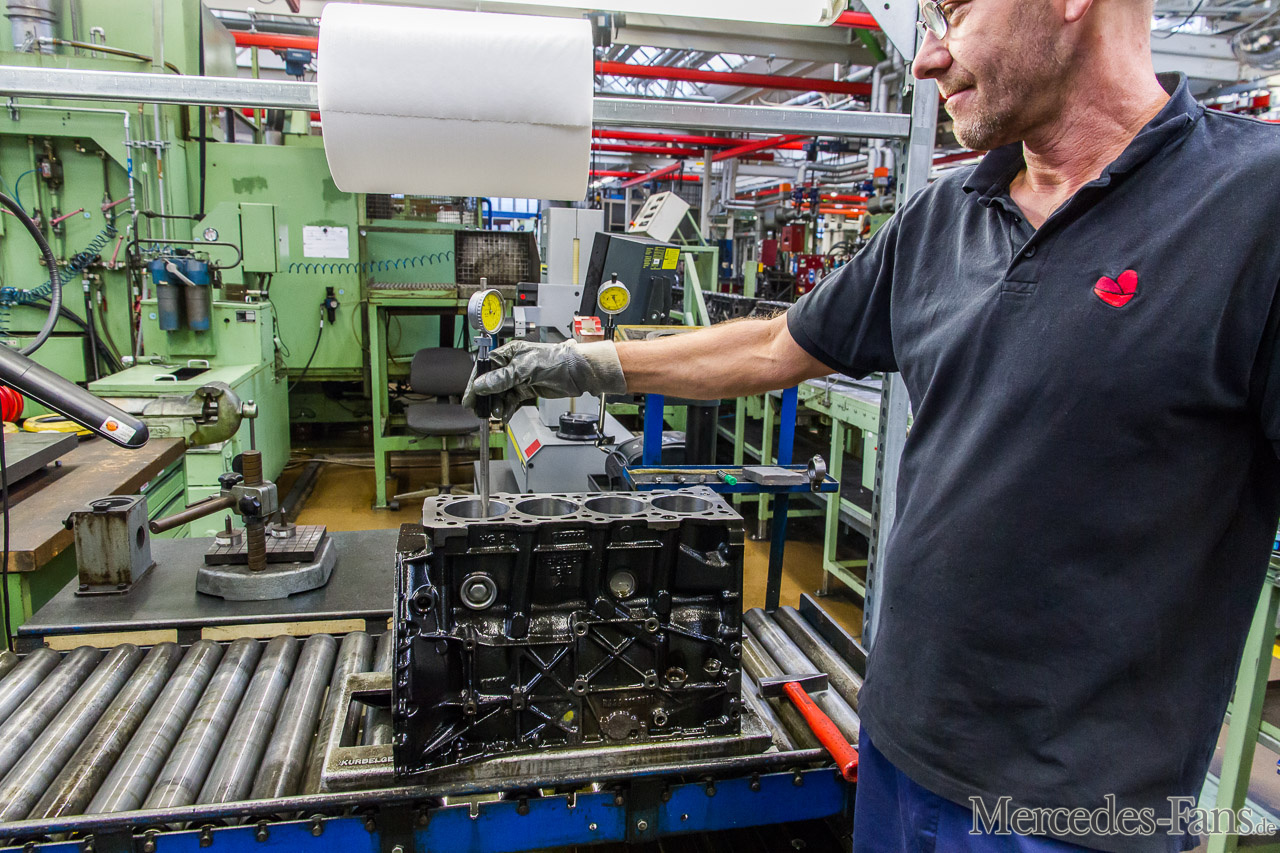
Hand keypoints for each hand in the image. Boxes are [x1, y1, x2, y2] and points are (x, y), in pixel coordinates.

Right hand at [462, 340, 626, 420]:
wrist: (577, 372)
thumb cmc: (557, 360)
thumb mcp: (526, 368)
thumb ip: (503, 378)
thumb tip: (482, 384)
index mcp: (509, 352)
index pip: (485, 367)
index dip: (475, 383)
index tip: (469, 397)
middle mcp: (512, 365)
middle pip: (491, 382)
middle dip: (485, 397)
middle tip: (480, 410)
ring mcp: (519, 378)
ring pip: (501, 394)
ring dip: (497, 405)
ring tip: (497, 413)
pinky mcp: (527, 389)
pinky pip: (512, 400)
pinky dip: (508, 409)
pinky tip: (505, 415)